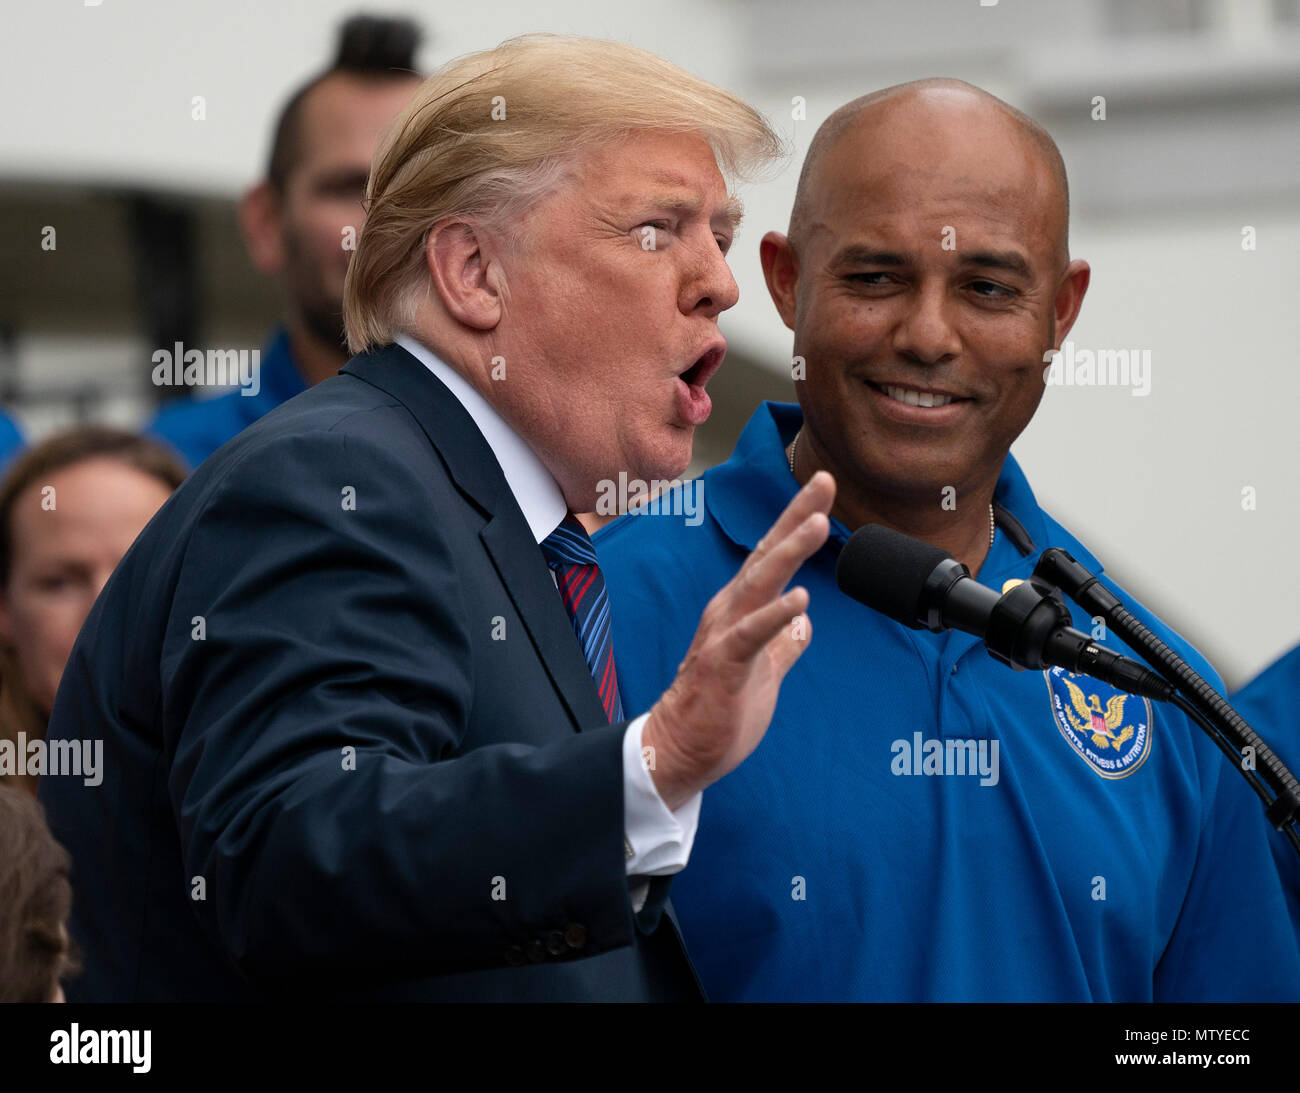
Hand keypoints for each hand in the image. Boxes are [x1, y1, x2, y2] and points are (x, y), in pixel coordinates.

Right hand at [642, 471, 834, 809]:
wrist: (678, 751)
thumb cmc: (718, 711)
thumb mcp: (764, 672)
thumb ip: (783, 644)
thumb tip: (806, 622)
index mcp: (740, 610)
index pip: (772, 557)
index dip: (797, 522)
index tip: (823, 488)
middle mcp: (729, 611)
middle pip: (767, 555)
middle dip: (796, 517)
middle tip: (824, 481)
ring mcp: (724, 636)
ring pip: (759, 585)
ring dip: (788, 552)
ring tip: (818, 524)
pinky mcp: (723, 665)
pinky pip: (751, 636)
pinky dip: (774, 616)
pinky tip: (801, 601)